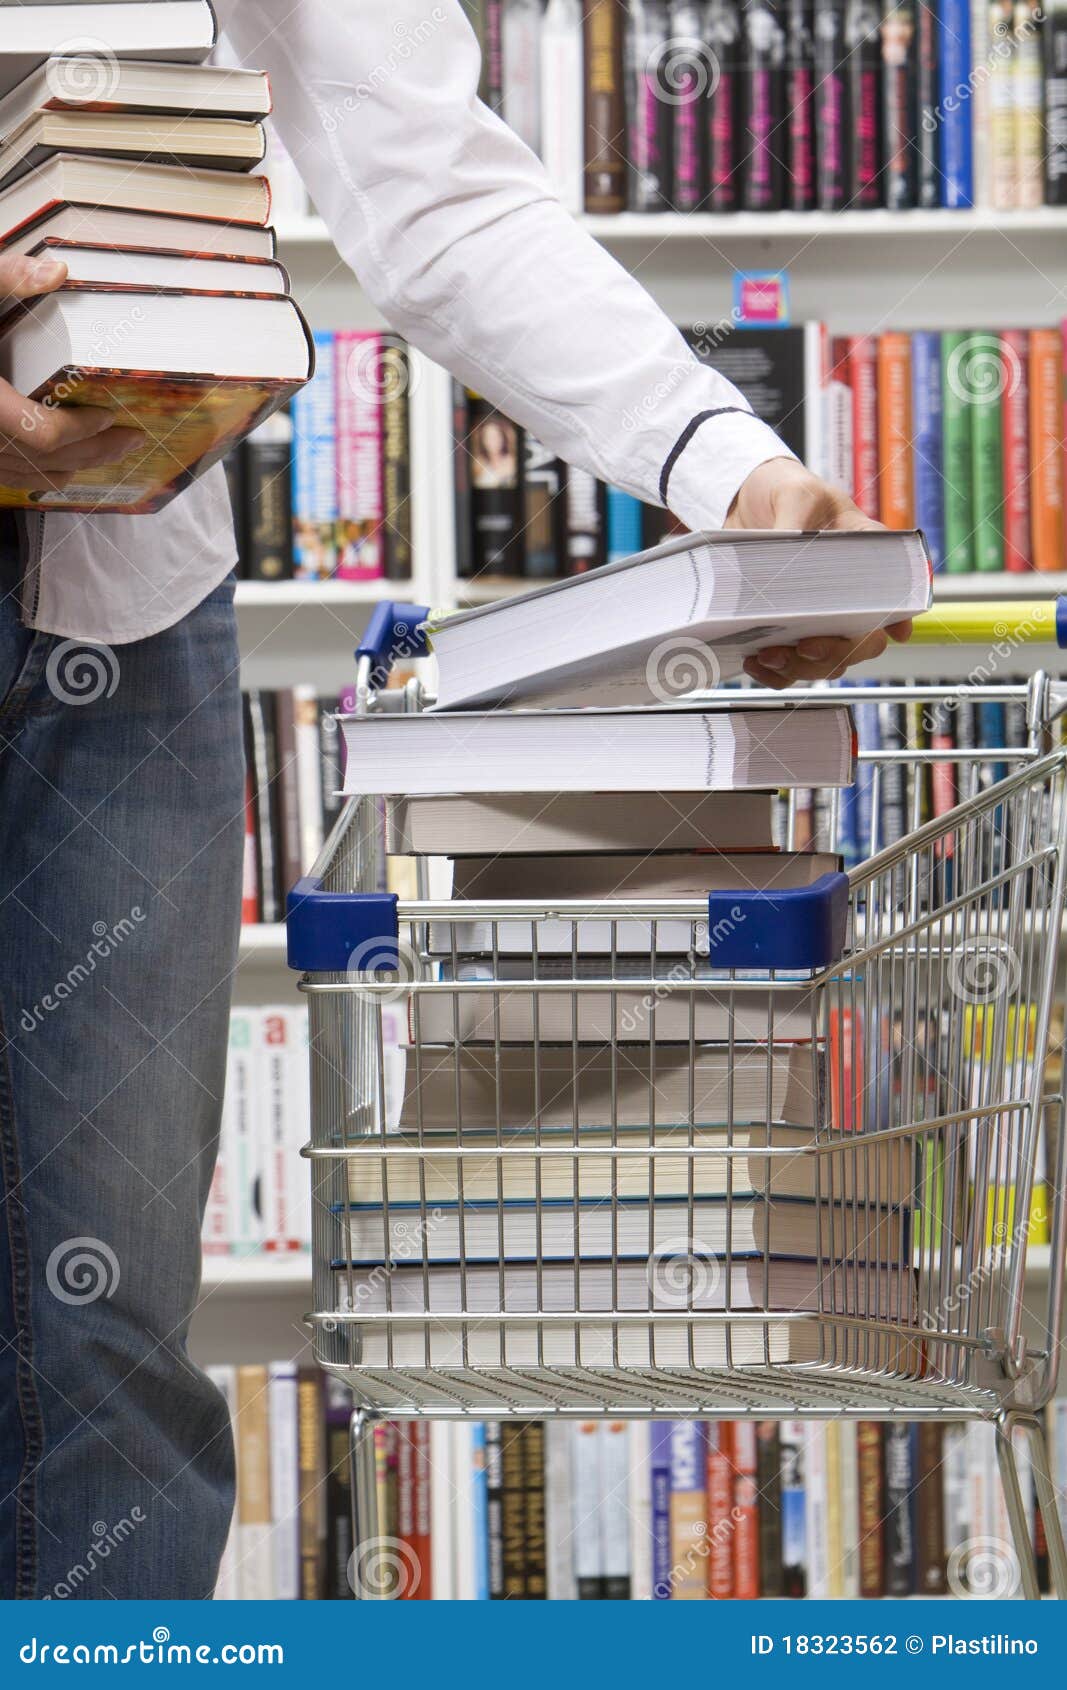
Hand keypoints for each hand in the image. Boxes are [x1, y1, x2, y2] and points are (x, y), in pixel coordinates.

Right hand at [0, 253, 143, 491]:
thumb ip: (5, 277)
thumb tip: (58, 271)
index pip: (42, 432)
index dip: (82, 431)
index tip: (112, 414)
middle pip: (43, 462)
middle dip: (94, 454)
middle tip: (133, 441)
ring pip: (24, 475)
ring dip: (70, 468)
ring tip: (107, 453)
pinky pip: (3, 474)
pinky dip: (35, 473)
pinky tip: (59, 465)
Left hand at [726, 457, 914, 689]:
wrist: (745, 499)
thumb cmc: (786, 490)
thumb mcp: (797, 494)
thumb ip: (797, 522)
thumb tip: (789, 557)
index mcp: (867, 558)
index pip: (896, 594)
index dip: (897, 620)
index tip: (891, 632)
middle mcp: (849, 595)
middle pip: (863, 643)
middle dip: (837, 654)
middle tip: (807, 647)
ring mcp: (818, 617)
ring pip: (827, 663)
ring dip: (801, 669)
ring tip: (769, 655)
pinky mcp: (786, 629)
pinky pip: (791, 668)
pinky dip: (776, 674)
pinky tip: (757, 662)